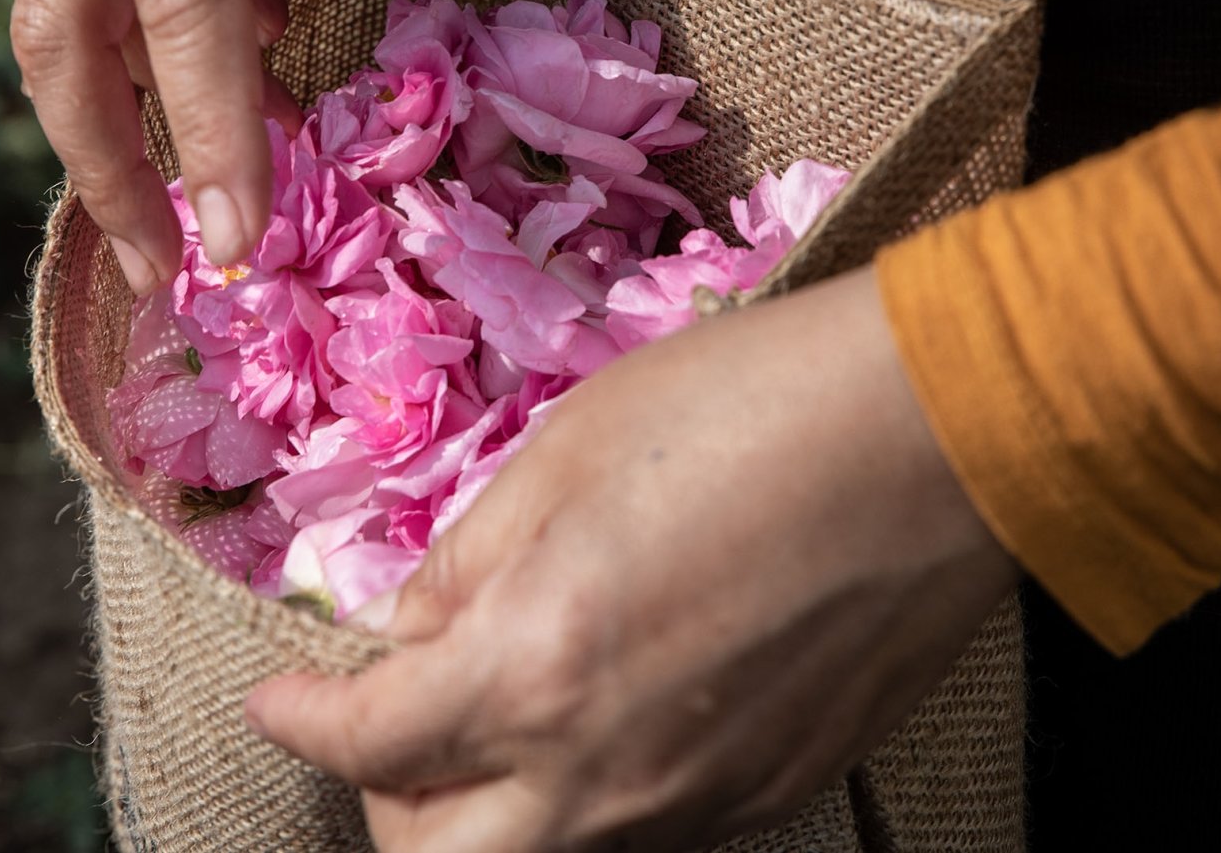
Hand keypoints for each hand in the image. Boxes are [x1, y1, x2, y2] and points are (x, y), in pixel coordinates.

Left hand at [245, 264, 1018, 852]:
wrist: (940, 435)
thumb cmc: (749, 409)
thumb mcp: (567, 450)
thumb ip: (470, 559)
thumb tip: (414, 623)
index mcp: (534, 668)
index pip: (370, 743)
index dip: (301, 719)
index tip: (280, 697)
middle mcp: (606, 770)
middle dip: (390, 796)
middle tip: (389, 718)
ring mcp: (699, 798)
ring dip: (493, 802)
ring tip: (502, 702)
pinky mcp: (773, 789)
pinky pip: (646, 826)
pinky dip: (591, 787)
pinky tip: (613, 698)